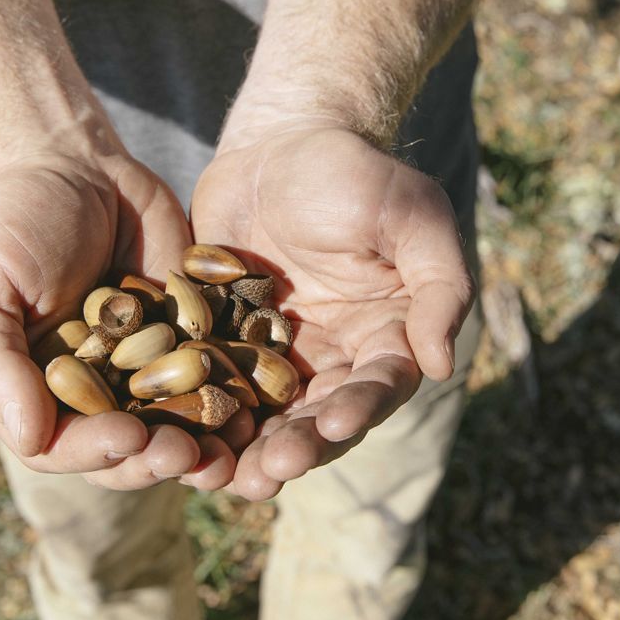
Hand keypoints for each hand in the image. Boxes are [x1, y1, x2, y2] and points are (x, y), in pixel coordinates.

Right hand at [0, 153, 250, 490]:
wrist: (76, 166)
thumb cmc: (10, 225)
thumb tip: (29, 439)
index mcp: (37, 394)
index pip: (63, 446)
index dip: (95, 451)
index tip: (128, 437)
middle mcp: (95, 393)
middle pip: (129, 448)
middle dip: (158, 456)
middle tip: (189, 453)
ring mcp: (149, 368)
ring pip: (179, 422)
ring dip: (205, 441)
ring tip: (232, 444)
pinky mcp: (193, 337)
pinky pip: (220, 372)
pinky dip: (238, 390)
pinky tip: (261, 398)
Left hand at [190, 127, 473, 498]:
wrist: (277, 142)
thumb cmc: (354, 172)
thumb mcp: (411, 214)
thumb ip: (439, 284)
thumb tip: (442, 364)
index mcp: (385, 335)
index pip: (378, 386)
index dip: (358, 409)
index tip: (333, 424)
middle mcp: (334, 357)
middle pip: (318, 419)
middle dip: (297, 449)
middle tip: (268, 472)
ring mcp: (276, 355)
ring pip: (265, 418)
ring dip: (247, 452)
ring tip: (222, 477)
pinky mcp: (224, 344)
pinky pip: (213, 388)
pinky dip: (199, 416)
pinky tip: (177, 438)